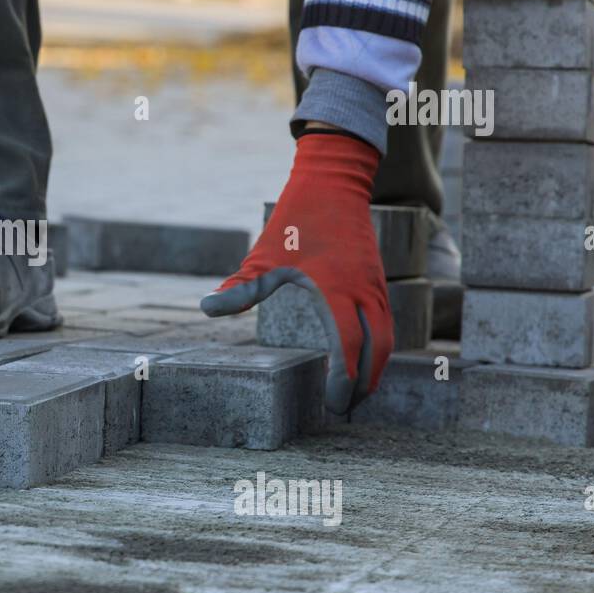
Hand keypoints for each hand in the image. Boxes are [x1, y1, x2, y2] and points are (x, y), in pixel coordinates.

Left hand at [200, 133, 393, 414]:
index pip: (348, 344)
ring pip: (387, 337)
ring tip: (358, 395)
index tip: (333, 402)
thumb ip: (240, 287)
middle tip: (345, 410)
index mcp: (335, 288)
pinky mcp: (378, 281)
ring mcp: (375, 285)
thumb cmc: (294, 220)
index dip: (343, 377)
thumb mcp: (262, 255)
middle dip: (364, 383)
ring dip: (376, 369)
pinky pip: (387, 322)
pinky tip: (365, 362)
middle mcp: (362, 290)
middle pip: (377, 349)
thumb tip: (206, 308)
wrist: (332, 182)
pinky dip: (380, 348)